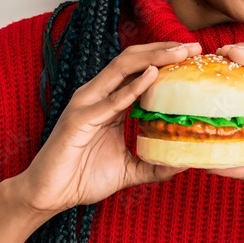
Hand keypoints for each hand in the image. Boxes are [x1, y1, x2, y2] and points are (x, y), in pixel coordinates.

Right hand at [10, 41, 200, 217]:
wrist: (49, 195)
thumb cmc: (82, 178)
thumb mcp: (129, 170)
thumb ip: (154, 165)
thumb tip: (183, 164)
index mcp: (109, 101)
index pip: (139, 69)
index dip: (165, 58)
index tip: (194, 55)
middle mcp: (97, 95)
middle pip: (133, 60)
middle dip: (163, 49)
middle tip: (193, 47)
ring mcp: (86, 104)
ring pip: (122, 68)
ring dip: (153, 58)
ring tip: (178, 53)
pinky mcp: (79, 119)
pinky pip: (111, 100)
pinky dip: (133, 87)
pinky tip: (153, 76)